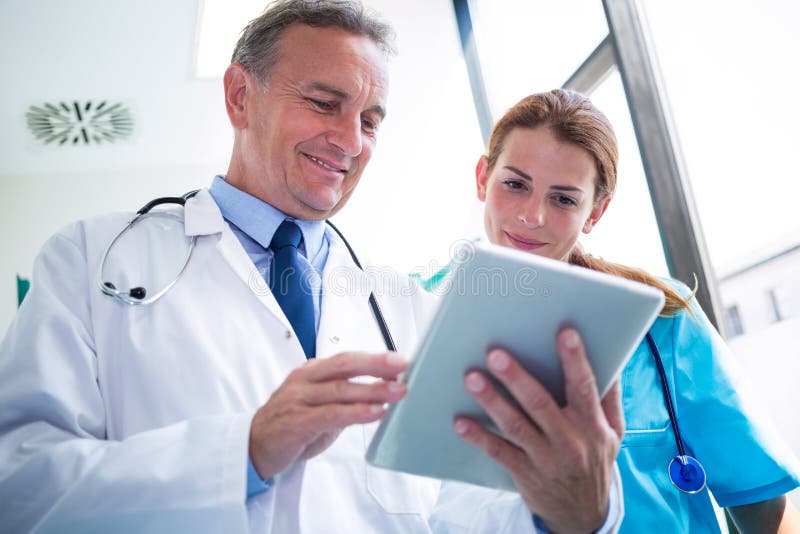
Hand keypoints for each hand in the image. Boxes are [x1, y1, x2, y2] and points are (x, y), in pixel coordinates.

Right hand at [249, 351, 407, 478]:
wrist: (253, 447)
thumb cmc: (290, 424)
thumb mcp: (318, 404)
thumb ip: (344, 398)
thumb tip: (381, 393)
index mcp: (310, 371)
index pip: (346, 359)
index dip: (374, 358)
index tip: (400, 361)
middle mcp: (304, 380)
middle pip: (344, 365)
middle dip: (376, 364)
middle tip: (403, 366)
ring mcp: (299, 400)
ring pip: (340, 389)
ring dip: (373, 390)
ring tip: (397, 392)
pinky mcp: (296, 422)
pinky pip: (331, 414)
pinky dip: (356, 412)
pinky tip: (374, 412)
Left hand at [454, 328, 624, 532]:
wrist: (583, 514)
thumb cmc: (595, 460)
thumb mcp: (614, 432)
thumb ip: (610, 397)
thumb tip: (613, 360)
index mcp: (592, 425)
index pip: (584, 387)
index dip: (576, 360)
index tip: (565, 334)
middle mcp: (569, 440)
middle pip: (540, 404)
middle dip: (516, 377)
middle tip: (496, 354)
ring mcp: (545, 458)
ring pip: (515, 426)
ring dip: (492, 401)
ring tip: (472, 379)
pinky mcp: (524, 473)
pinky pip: (498, 452)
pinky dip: (478, 437)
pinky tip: (461, 422)